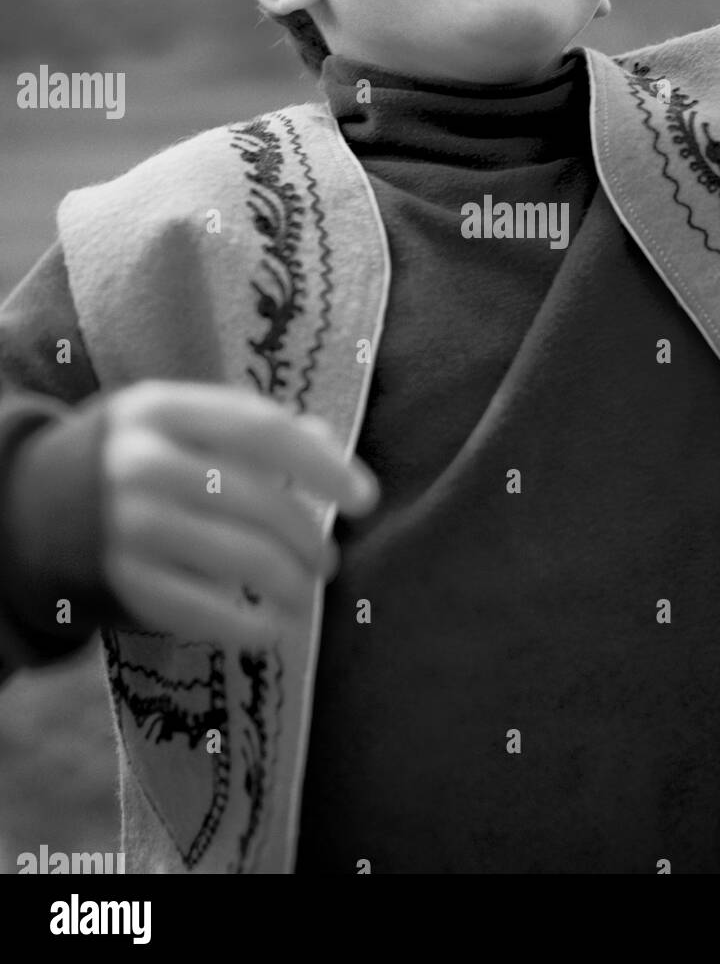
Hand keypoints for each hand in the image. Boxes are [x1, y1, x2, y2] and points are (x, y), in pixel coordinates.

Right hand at [99, 381, 376, 644]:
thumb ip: (257, 429)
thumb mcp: (185, 422)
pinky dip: (249, 626)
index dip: (323, 466)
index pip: (263, 431)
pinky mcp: (122, 582)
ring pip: (239, 558)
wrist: (36, 504)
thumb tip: (334, 454)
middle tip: (328, 558)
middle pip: (256, 500)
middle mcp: (141, 463)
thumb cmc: (142, 455)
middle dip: (308, 535)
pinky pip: (202, 611)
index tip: (366, 498)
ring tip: (306, 589)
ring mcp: (127, 525)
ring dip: (290, 582)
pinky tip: (274, 629)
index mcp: (164, 409)